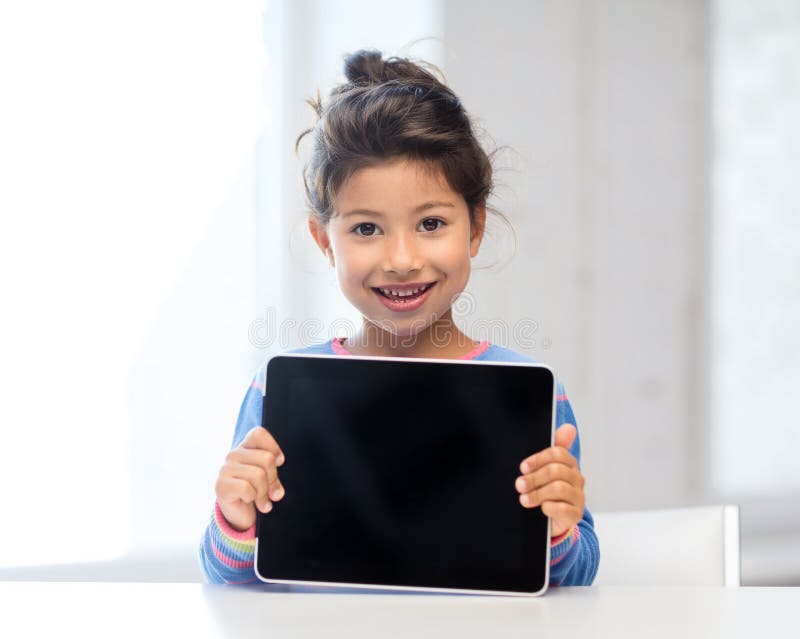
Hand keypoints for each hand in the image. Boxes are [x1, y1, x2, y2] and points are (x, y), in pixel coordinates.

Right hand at [215, 426, 285, 531]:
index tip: (279, 462)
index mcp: (245, 447)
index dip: (273, 447)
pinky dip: (253, 498)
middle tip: (272, 491)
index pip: (258, 434)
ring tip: (263, 500)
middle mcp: (233, 455)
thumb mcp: (268, 476)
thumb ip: (273, 473)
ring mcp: (226, 469)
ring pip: (258, 475)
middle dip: (273, 478)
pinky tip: (250, 501)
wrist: (239, 514)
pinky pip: (247, 488)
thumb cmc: (256, 490)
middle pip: (266, 458)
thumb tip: (277, 491)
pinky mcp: (221, 485)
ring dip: (264, 492)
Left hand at [515, 423, 585, 537]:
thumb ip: (553, 449)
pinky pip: (562, 508)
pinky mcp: (576, 514)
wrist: (553, 520)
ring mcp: (578, 497)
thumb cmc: (547, 491)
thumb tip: (569, 428)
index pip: (558, 454)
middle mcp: (577, 479)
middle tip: (519, 485)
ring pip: (558, 489)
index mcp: (570, 464)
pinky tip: (541, 509)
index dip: (538, 459)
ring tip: (524, 499)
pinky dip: (548, 508)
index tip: (523, 467)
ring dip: (537, 494)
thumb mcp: (545, 470)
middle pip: (556, 471)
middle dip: (534, 478)